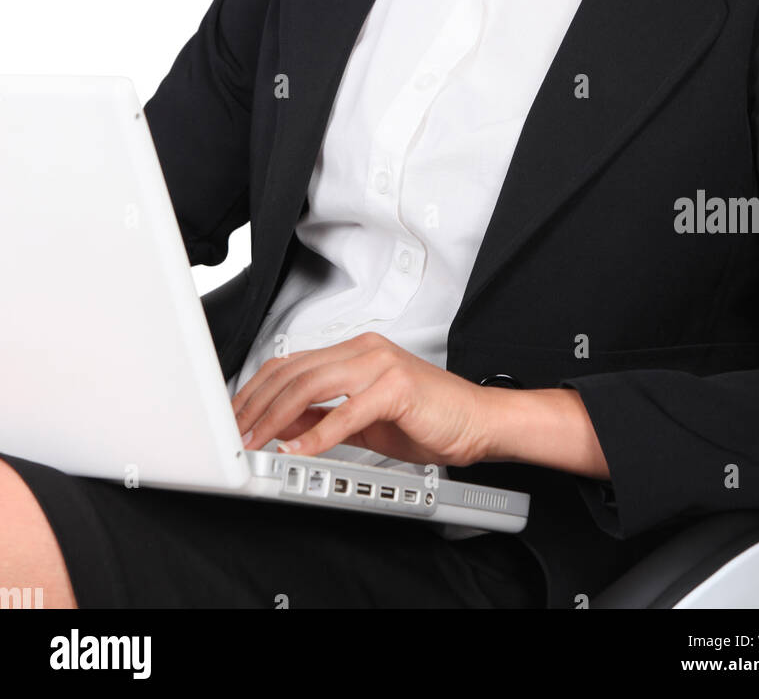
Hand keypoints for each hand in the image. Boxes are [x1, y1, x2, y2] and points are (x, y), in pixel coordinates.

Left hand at [230, 332, 494, 465]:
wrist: (479, 421)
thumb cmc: (429, 418)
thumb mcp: (364, 418)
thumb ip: (325, 414)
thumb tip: (283, 423)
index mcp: (355, 352)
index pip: (291, 364)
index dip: (257, 391)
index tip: (237, 418)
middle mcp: (364, 351)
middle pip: (293, 372)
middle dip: (257, 406)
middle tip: (236, 435)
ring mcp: (380, 365)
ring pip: (311, 385)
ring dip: (276, 418)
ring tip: (257, 443)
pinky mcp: (396, 388)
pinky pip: (346, 412)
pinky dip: (317, 435)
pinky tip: (298, 450)